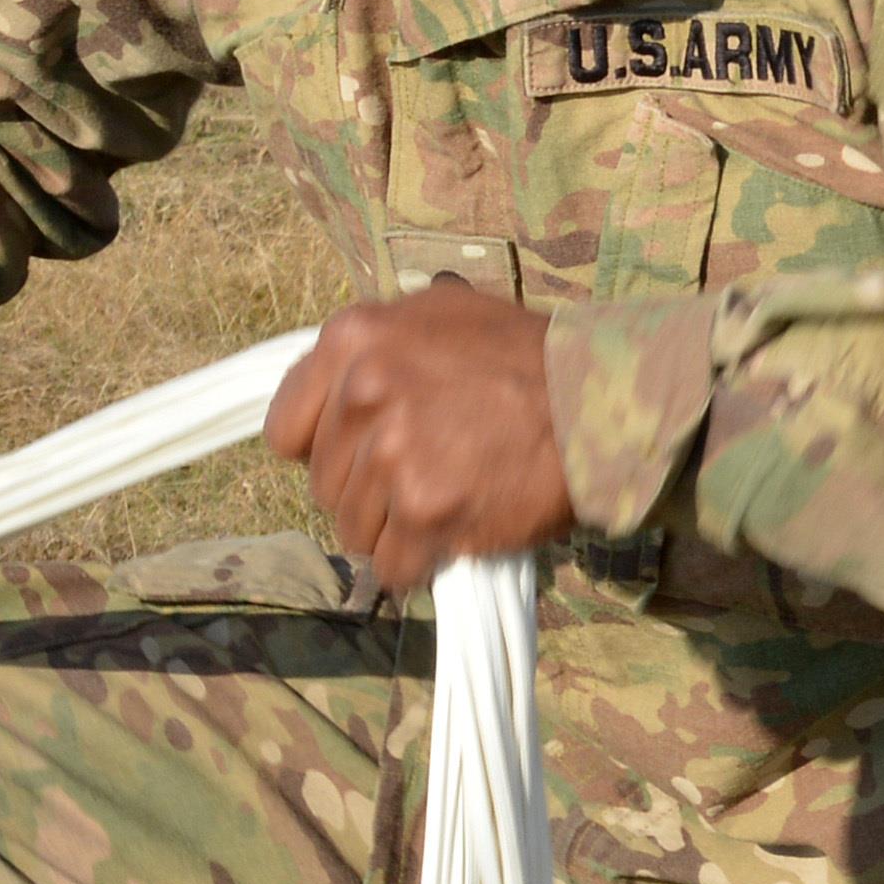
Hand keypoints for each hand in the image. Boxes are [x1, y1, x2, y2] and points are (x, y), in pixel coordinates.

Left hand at [269, 281, 570, 587]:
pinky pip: (392, 566)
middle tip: (423, 475)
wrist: (599, 401)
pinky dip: (418, 564)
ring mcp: (392, 455)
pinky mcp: (425, 511)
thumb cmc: (526, 358)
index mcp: (354, 338)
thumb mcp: (441, 316)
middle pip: (323, 483)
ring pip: (353, 529)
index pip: (284, 427)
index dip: (320, 448)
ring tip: (445, 501)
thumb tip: (334, 389)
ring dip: (393, 530)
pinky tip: (453, 536)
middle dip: (364, 491)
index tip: (357, 454)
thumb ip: (377, 349)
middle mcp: (363, 391)